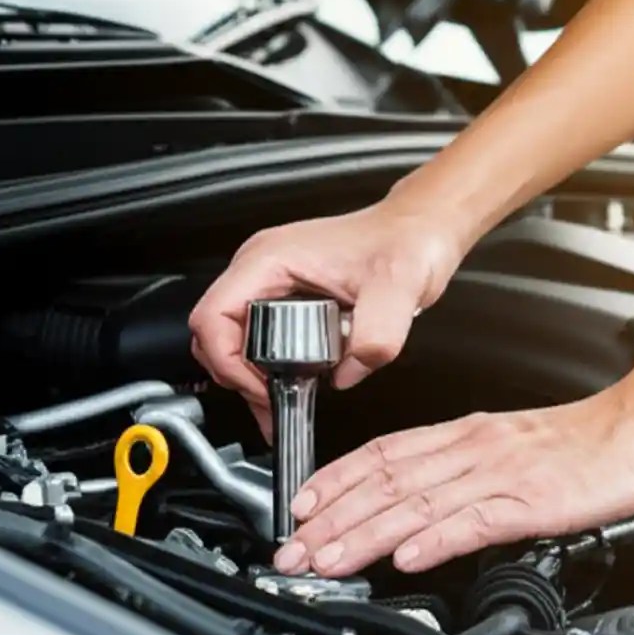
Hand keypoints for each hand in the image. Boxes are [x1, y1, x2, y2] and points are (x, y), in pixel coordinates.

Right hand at [189, 204, 462, 437]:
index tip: (264, 388)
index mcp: (270, 260)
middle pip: (215, 334)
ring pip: (234, 340)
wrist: (420, 233)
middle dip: (237, 375)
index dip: (229, 362)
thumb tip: (345, 374)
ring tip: (282, 399)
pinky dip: (268, 367)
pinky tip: (293, 382)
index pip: (213, 317)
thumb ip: (376, 336)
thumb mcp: (399, 289)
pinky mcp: (285, 297)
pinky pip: (259, 338)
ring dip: (252, 374)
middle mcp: (262, 269)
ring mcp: (271, 283)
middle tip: (273, 401)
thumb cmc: (404, 243)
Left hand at [272, 386, 633, 576]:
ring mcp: (501, 473)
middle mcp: (475, 447)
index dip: (337, 479)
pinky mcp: (533, 499)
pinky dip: (436, 538)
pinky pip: (474, 520)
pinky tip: (408, 557)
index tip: (300, 504)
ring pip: (418, 503)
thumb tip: (424, 505)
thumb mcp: (514, 447)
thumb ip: (467, 471)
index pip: (385, 452)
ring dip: (365, 534)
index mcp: (469, 433)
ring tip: (327, 560)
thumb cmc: (589, 441)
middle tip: (293, 549)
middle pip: (387, 481)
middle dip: (332, 518)